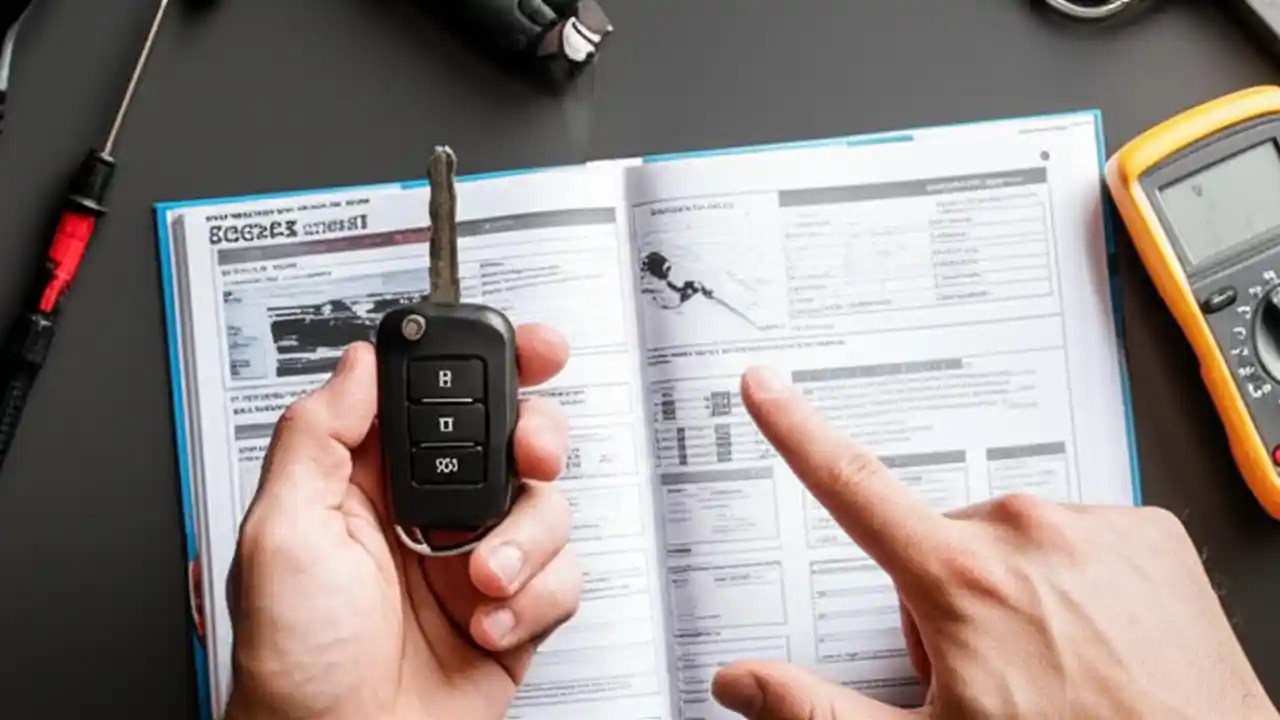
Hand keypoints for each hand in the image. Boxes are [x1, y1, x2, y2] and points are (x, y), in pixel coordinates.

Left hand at [225, 326, 577, 719]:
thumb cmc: (295, 662)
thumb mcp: (280, 533)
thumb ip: (316, 436)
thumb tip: (360, 363)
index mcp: (374, 480)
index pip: (438, 397)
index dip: (489, 361)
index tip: (528, 347)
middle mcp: (432, 513)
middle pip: (514, 435)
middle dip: (536, 435)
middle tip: (530, 454)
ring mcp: (479, 560)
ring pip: (548, 504)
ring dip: (526, 541)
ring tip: (482, 580)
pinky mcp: (518, 610)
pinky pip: (565, 577)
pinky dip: (535, 600)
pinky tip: (488, 625)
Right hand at [713, 367, 1277, 719]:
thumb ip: (816, 708)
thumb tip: (741, 684)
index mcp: (960, 580)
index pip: (851, 488)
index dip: (797, 432)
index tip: (767, 389)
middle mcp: (1025, 534)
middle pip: (938, 543)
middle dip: (941, 596)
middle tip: (980, 666)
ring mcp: (1092, 527)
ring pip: (1010, 539)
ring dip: (1009, 588)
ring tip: (1047, 658)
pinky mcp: (1147, 534)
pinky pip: (1077, 536)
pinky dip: (1073, 579)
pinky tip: (1091, 636)